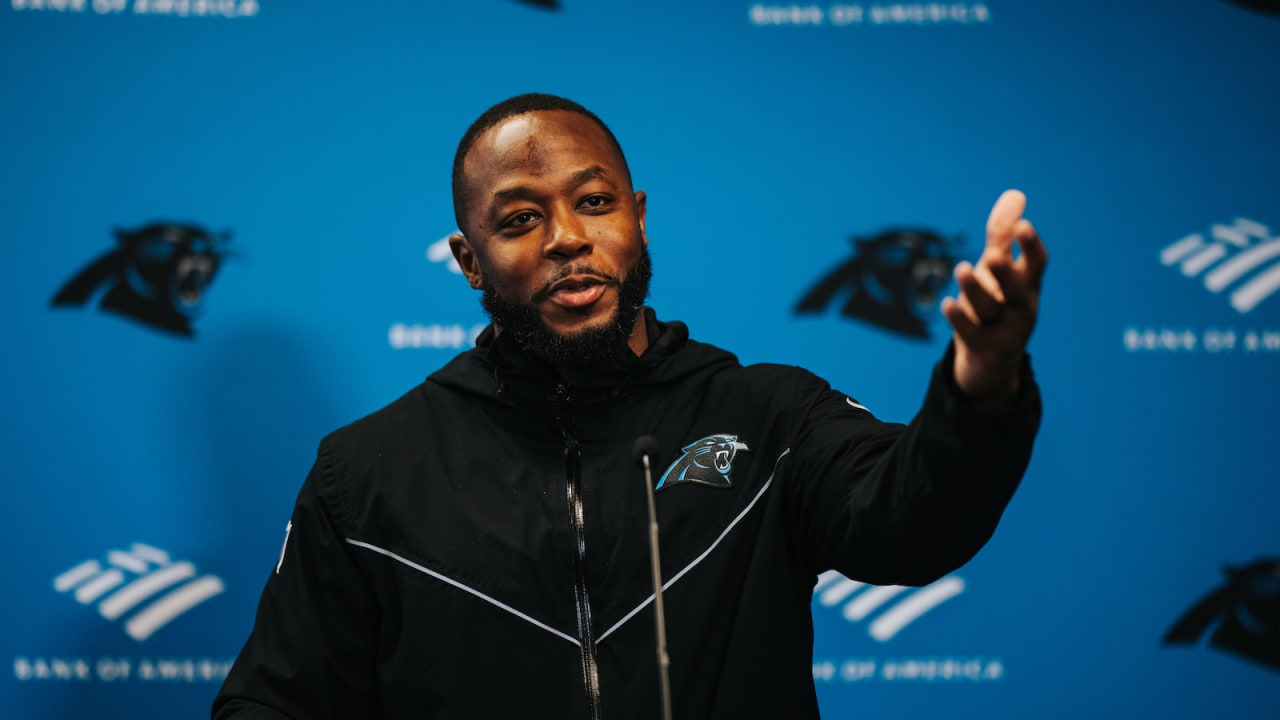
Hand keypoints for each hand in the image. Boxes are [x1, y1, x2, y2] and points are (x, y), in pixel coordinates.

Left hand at [941, 189, 1047, 402]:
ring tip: (960, 269)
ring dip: (976, 289)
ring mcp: (1005, 330)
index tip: (1023, 225)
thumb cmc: (998, 305)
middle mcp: (1020, 307)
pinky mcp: (984, 347)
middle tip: (993, 256)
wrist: (993, 363)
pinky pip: (971, 332)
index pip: (1037, 264)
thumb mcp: (1000, 271)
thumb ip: (1004, 236)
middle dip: (1007, 273)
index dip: (1030, 246)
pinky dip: (959, 319)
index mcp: (1027, 285)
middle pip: (1017, 289)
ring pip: (990, 309)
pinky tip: (946, 303)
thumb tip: (1016, 194)